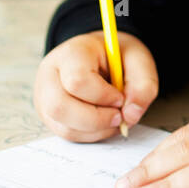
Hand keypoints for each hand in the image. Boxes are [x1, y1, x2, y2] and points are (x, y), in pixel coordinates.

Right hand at [34, 31, 157, 141]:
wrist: (102, 55)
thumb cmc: (118, 56)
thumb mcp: (139, 60)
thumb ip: (143, 84)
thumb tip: (131, 115)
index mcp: (71, 53)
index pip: (77, 80)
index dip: (103, 96)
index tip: (121, 97)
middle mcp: (50, 75)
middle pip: (60, 107)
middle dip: (96, 119)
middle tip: (119, 116)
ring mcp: (45, 97)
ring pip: (63, 126)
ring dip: (96, 130)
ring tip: (115, 117)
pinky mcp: (49, 115)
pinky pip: (67, 134)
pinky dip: (91, 134)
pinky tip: (104, 122)